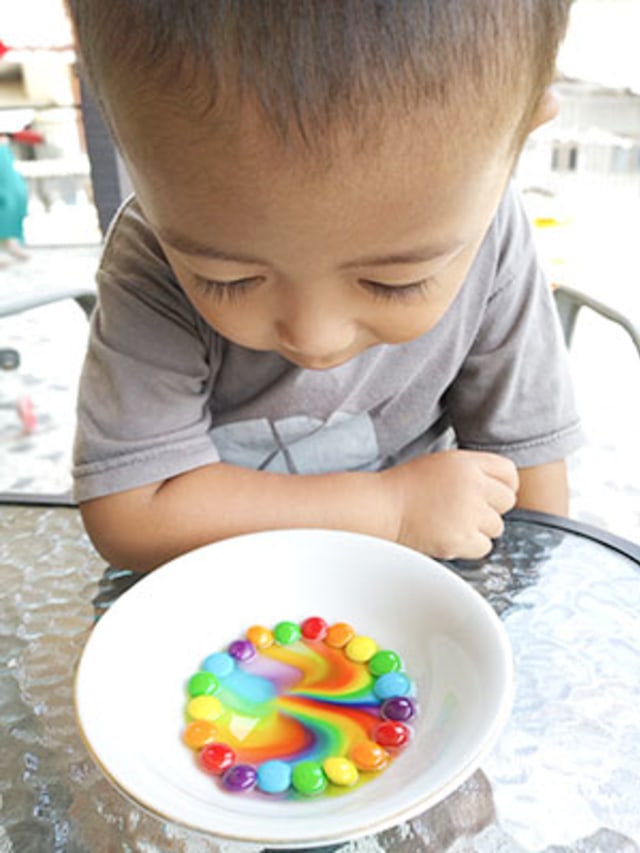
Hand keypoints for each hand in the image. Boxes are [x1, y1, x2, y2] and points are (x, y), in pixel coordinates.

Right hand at [381, 450, 517, 558]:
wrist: (384, 507)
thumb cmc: (408, 486)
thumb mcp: (444, 463)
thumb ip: (474, 470)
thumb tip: (502, 487)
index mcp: (468, 463)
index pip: (509, 473)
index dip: (504, 485)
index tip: (492, 494)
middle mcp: (473, 486)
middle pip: (507, 501)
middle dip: (491, 507)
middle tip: (467, 510)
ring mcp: (468, 514)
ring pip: (497, 527)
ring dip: (480, 528)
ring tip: (454, 523)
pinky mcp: (460, 539)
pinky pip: (484, 547)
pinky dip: (470, 546)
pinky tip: (451, 536)